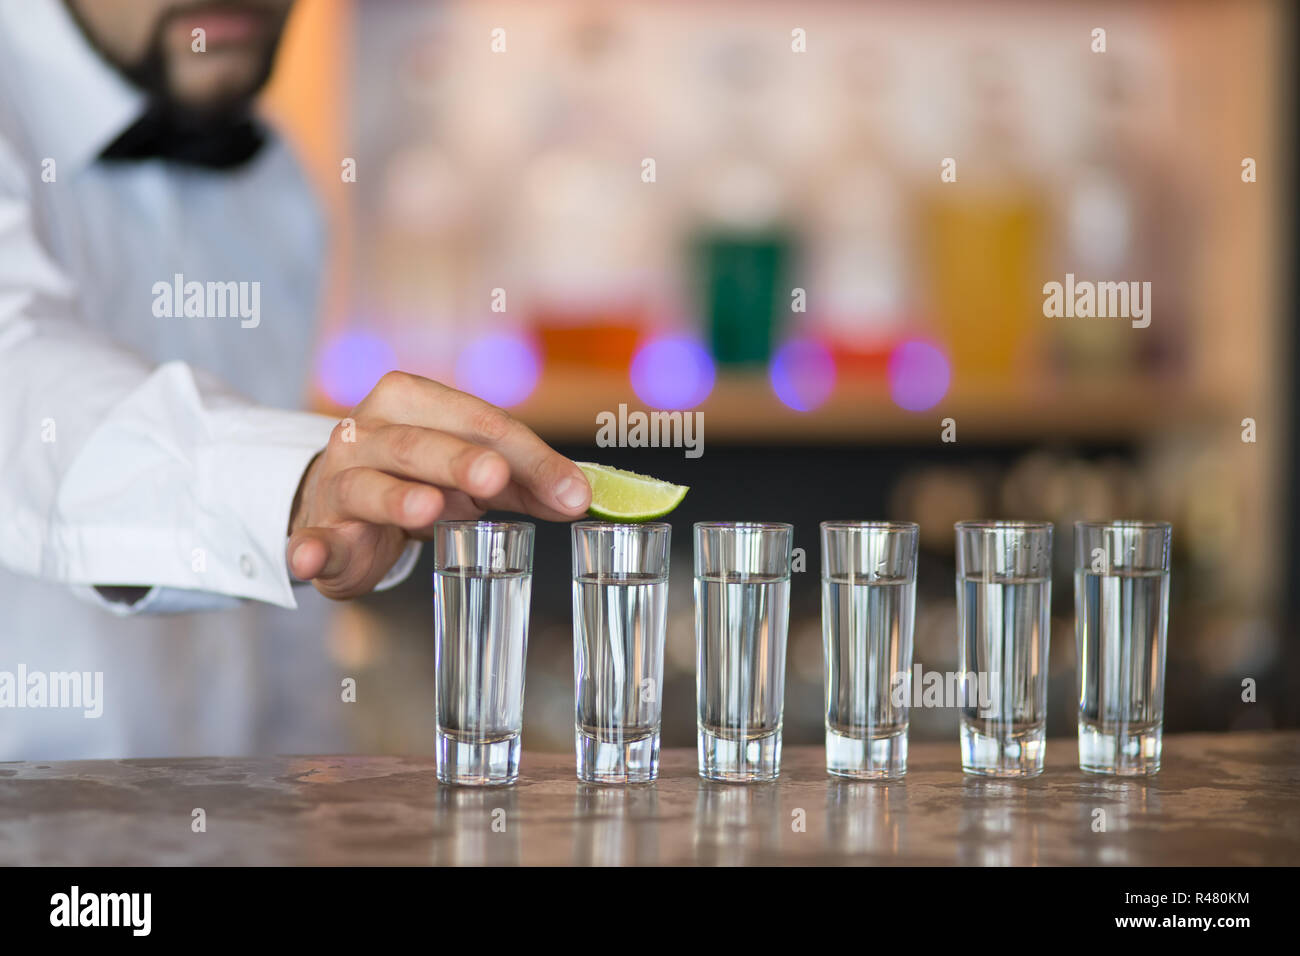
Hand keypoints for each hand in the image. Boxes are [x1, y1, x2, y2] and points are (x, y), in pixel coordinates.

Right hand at [286, 371, 589, 598]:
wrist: (338, 506)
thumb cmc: (418, 478)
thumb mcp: (473, 473)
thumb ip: (525, 482)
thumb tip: (580, 497)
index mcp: (411, 401)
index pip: (477, 420)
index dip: (528, 457)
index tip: (572, 493)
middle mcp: (368, 432)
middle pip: (419, 445)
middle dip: (459, 461)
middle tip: (494, 478)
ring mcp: (338, 482)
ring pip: (367, 487)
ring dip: (396, 497)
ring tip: (427, 508)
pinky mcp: (317, 532)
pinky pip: (311, 541)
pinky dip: (311, 550)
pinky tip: (311, 559)